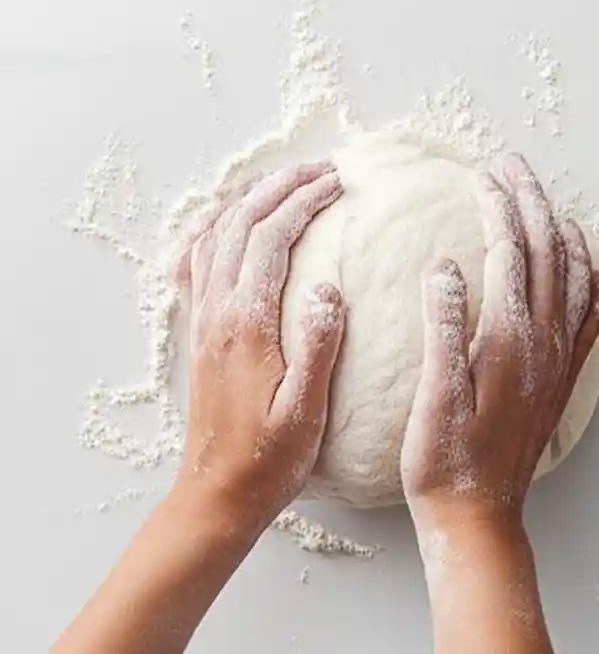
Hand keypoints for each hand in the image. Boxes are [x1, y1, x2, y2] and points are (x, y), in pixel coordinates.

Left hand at [175, 162, 346, 529]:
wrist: (219, 491)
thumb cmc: (270, 458)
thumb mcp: (305, 410)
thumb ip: (318, 347)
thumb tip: (329, 288)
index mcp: (247, 325)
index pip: (272, 240)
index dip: (304, 202)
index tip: (339, 183)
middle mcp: (218, 313)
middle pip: (240, 224)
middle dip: (280, 185)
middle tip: (322, 168)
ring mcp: (204, 320)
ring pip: (216, 235)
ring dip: (250, 199)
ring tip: (285, 180)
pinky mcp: (202, 332)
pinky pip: (198, 262)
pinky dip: (214, 229)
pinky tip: (226, 222)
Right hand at [401, 153, 598, 525]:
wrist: (477, 517)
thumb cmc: (443, 462)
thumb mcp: (432, 397)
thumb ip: (444, 329)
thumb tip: (447, 267)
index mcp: (507, 338)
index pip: (509, 254)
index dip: (497, 209)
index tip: (480, 175)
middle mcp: (541, 342)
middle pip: (546, 254)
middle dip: (531, 202)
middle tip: (512, 164)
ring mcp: (556, 360)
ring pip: (573, 279)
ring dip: (561, 232)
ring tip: (548, 200)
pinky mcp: (559, 380)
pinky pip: (589, 322)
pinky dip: (597, 288)